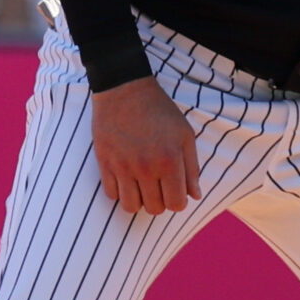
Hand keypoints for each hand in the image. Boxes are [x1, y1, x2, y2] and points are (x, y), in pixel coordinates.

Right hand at [91, 75, 201, 214]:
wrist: (124, 89)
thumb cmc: (159, 110)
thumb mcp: (184, 135)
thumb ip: (192, 168)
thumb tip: (195, 195)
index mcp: (169, 161)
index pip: (177, 204)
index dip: (178, 201)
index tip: (174, 190)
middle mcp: (146, 168)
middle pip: (154, 209)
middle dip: (159, 201)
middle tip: (158, 185)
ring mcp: (122, 167)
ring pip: (130, 207)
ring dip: (138, 201)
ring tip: (141, 186)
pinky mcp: (104, 163)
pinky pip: (111, 195)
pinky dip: (119, 192)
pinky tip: (125, 178)